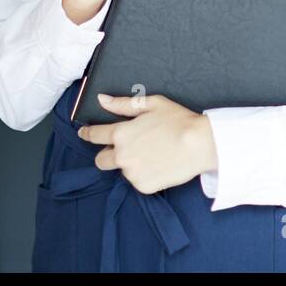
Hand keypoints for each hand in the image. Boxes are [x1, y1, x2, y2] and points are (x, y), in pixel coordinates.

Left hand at [79, 93, 217, 193]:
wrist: (200, 145)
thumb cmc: (179, 121)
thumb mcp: (152, 104)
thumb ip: (123, 104)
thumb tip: (102, 100)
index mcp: (121, 134)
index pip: (94, 135)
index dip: (87, 134)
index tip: (84, 133)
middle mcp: (122, 156)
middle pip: (100, 161)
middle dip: (106, 154)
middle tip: (125, 149)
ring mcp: (132, 173)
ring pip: (122, 170)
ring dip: (130, 164)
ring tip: (153, 154)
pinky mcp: (143, 186)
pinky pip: (138, 181)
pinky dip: (145, 174)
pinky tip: (160, 164)